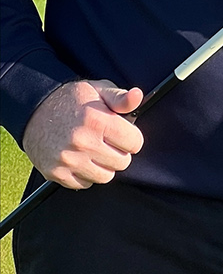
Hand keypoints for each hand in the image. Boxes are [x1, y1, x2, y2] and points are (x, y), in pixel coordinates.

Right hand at [22, 80, 144, 189]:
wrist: (34, 110)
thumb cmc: (70, 99)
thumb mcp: (98, 90)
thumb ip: (120, 97)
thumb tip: (137, 96)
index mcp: (96, 121)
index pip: (134, 143)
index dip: (132, 137)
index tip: (125, 133)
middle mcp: (83, 143)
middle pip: (122, 162)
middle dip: (120, 151)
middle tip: (109, 141)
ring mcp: (68, 160)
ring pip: (105, 176)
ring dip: (105, 165)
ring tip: (96, 150)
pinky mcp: (56, 173)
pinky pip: (85, 184)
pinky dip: (87, 174)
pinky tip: (82, 159)